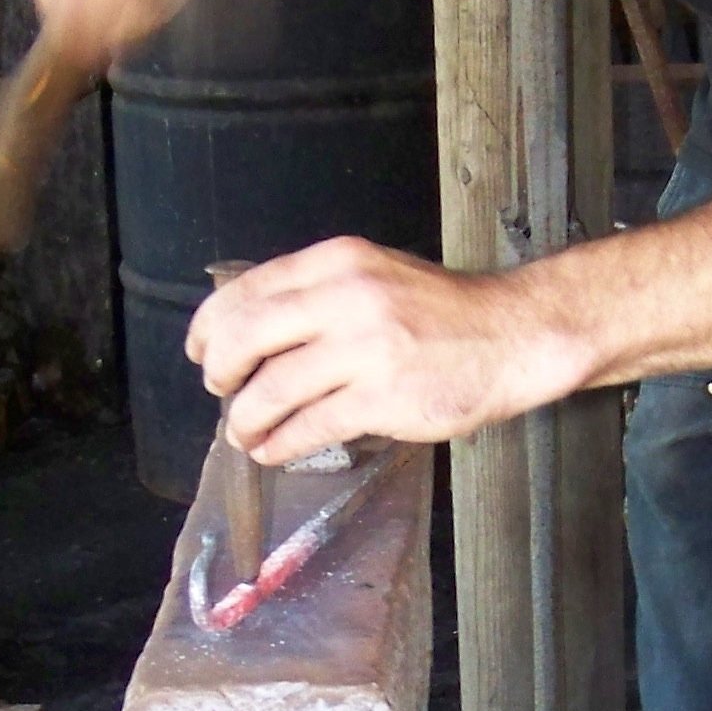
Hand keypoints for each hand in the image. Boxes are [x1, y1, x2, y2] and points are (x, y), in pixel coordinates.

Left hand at [185, 238, 585, 465]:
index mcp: (338, 261)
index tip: (199, 350)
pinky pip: (308, 426)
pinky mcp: (382, 398)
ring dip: (245, 418)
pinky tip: (274, 450)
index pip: (248, 289)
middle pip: (246, 336)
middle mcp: (346, 298)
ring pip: (271, 389)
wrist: (512, 337)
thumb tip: (250, 330)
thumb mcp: (375, 275)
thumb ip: (318, 293)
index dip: (210, 325)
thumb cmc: (443, 311)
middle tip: (219, 389)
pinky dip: (280, 443)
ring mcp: (364, 350)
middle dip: (219, 370)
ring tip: (244, 432)